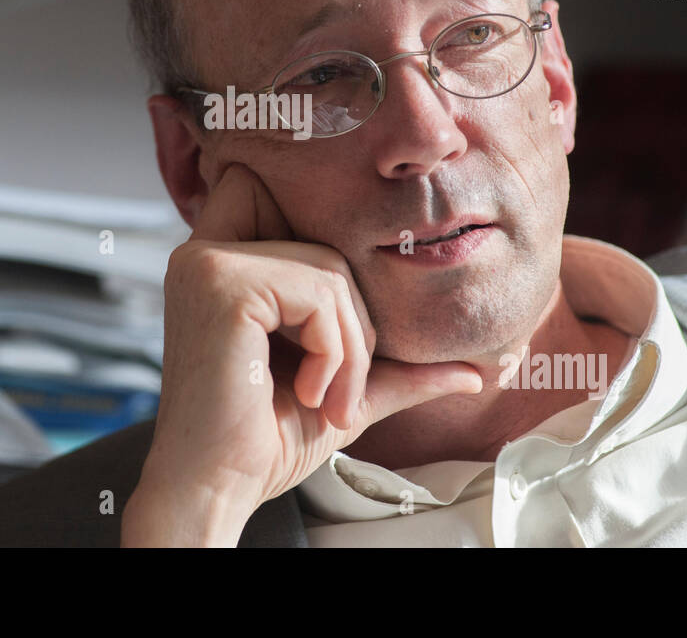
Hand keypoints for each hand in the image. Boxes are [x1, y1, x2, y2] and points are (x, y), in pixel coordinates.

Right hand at [121, 164, 483, 545]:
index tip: (326, 315)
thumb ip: (399, 367)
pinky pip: (319, 293)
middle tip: (338, 391)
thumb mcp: (344, 388)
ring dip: (350, 348)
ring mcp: (208, 264)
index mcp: (221, 262)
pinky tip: (308, 393)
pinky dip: (334, 351)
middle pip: (328, 244)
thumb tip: (481, 371)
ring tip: (327, 400)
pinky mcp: (222, 285)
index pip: (280, 196)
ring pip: (331, 269)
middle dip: (354, 319)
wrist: (217, 489)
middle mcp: (205, 253)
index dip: (314, 229)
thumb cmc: (263, 440)